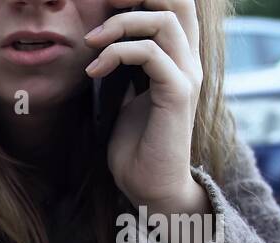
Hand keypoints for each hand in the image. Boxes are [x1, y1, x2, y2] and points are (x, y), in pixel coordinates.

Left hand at [84, 0, 207, 214]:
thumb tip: (101, 46)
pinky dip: (117, 54)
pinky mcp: (178, 94)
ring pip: (163, 21)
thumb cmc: (135, 146)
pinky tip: (94, 70)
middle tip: (102, 2)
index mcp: (178, 57)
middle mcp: (189, 60)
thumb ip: (122, 70)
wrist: (151, 187)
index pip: (174, 5)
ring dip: (119, 25)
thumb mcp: (123, 98)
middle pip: (178, 1)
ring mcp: (187, 75)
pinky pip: (151, 54)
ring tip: (90, 43)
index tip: (105, 2)